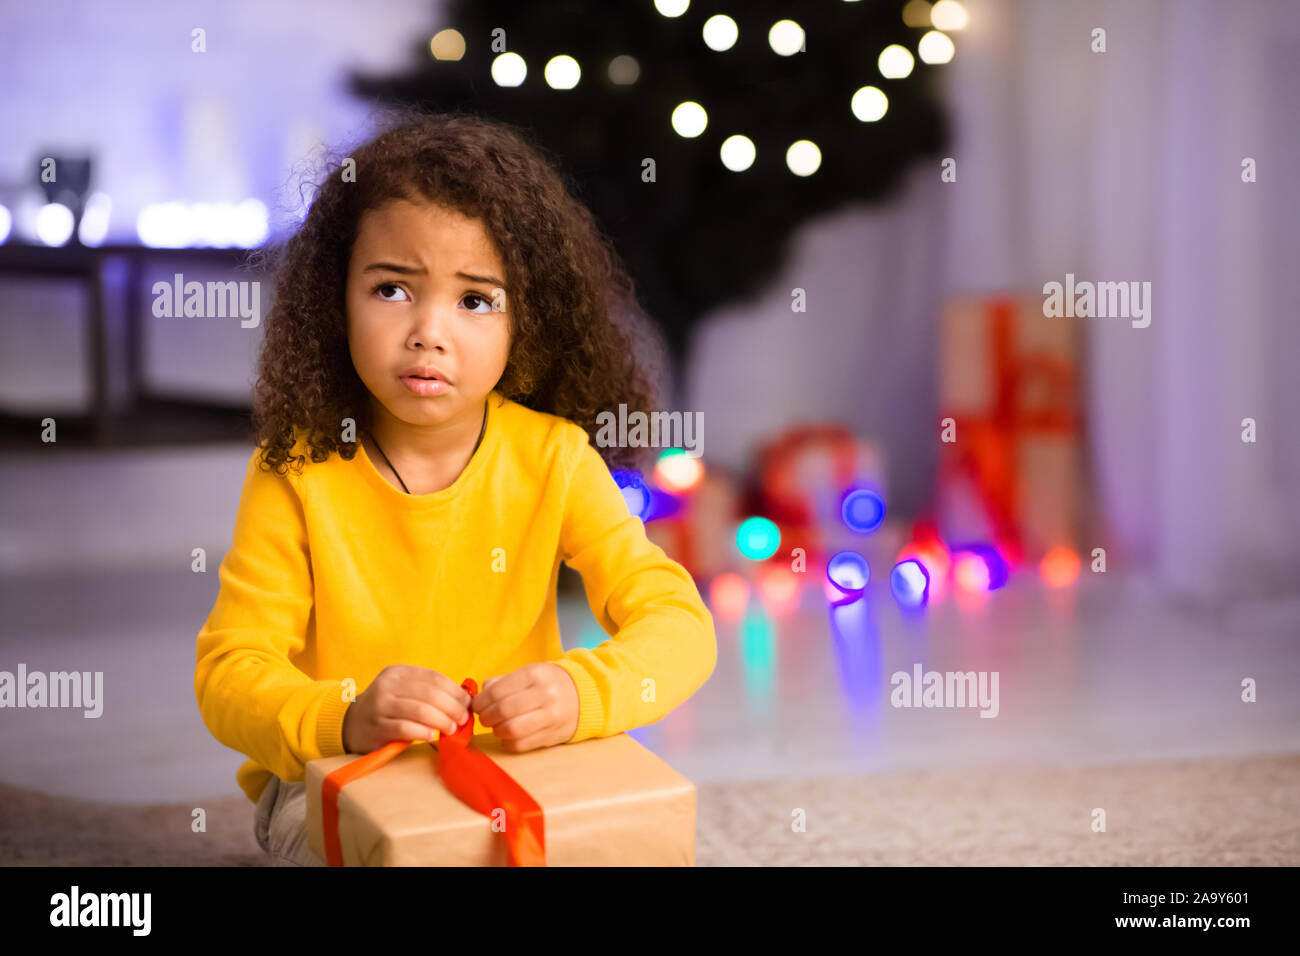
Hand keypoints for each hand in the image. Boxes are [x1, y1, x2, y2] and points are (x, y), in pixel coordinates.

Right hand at [342, 665, 471, 753]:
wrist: (351, 726)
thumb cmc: (388, 710)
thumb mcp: (404, 693)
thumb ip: (429, 693)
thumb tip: (465, 699)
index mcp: (397, 673)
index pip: (433, 678)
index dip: (454, 691)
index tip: (468, 704)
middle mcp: (387, 685)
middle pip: (429, 693)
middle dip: (451, 707)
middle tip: (463, 720)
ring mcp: (380, 705)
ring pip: (419, 710)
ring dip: (441, 720)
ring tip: (451, 729)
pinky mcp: (376, 727)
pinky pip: (405, 728)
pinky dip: (422, 732)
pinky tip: (431, 736)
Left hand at [470, 662, 579, 751]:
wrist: (583, 696)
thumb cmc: (549, 684)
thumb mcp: (529, 673)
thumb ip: (502, 683)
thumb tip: (479, 698)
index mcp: (535, 675)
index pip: (497, 691)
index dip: (481, 701)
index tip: (477, 706)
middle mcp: (544, 695)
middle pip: (503, 711)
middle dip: (486, 717)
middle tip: (484, 718)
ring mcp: (550, 716)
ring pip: (511, 729)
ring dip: (496, 730)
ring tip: (497, 726)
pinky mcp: (552, 735)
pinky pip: (521, 744)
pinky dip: (508, 741)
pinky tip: (509, 735)